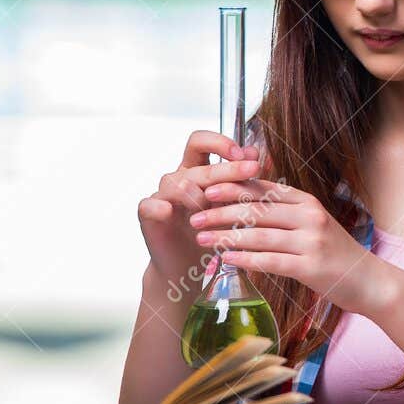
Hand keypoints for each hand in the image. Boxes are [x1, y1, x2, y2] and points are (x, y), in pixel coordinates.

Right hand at [137, 131, 262, 297]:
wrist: (189, 262)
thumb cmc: (212, 228)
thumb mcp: (231, 202)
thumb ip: (240, 178)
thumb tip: (255, 151)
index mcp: (196, 169)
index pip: (200, 142)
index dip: (219, 142)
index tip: (245, 155)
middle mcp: (178, 178)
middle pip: (198, 166)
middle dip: (227, 169)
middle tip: (252, 171)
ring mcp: (161, 195)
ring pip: (176, 183)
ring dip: (198, 195)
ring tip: (213, 209)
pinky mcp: (148, 214)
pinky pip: (149, 205)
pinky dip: (159, 207)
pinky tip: (170, 211)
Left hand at [188, 178, 392, 314]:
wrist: (369, 280)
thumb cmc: (335, 253)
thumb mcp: (314, 224)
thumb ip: (285, 213)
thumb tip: (246, 204)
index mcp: (308, 202)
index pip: (265, 189)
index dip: (233, 187)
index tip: (206, 189)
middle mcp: (310, 217)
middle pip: (258, 210)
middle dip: (222, 212)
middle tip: (195, 217)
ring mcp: (312, 242)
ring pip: (260, 235)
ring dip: (227, 237)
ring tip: (202, 239)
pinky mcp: (311, 267)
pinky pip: (271, 261)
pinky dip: (246, 260)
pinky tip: (226, 260)